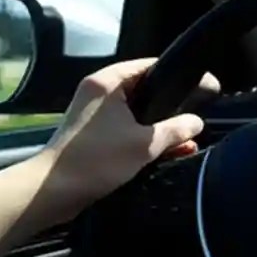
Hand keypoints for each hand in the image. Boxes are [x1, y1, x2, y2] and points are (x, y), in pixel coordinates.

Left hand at [40, 58, 219, 213]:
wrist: (54, 190)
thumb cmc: (98, 160)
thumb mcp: (145, 144)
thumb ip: (176, 130)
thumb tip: (197, 122)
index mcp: (108, 82)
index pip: (151, 66)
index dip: (178, 76)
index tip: (203, 89)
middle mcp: (98, 92)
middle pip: (145, 91)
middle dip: (172, 108)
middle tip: (195, 119)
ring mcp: (93, 113)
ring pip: (137, 113)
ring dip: (160, 128)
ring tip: (185, 142)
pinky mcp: (92, 133)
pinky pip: (126, 129)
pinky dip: (144, 138)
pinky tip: (167, 153)